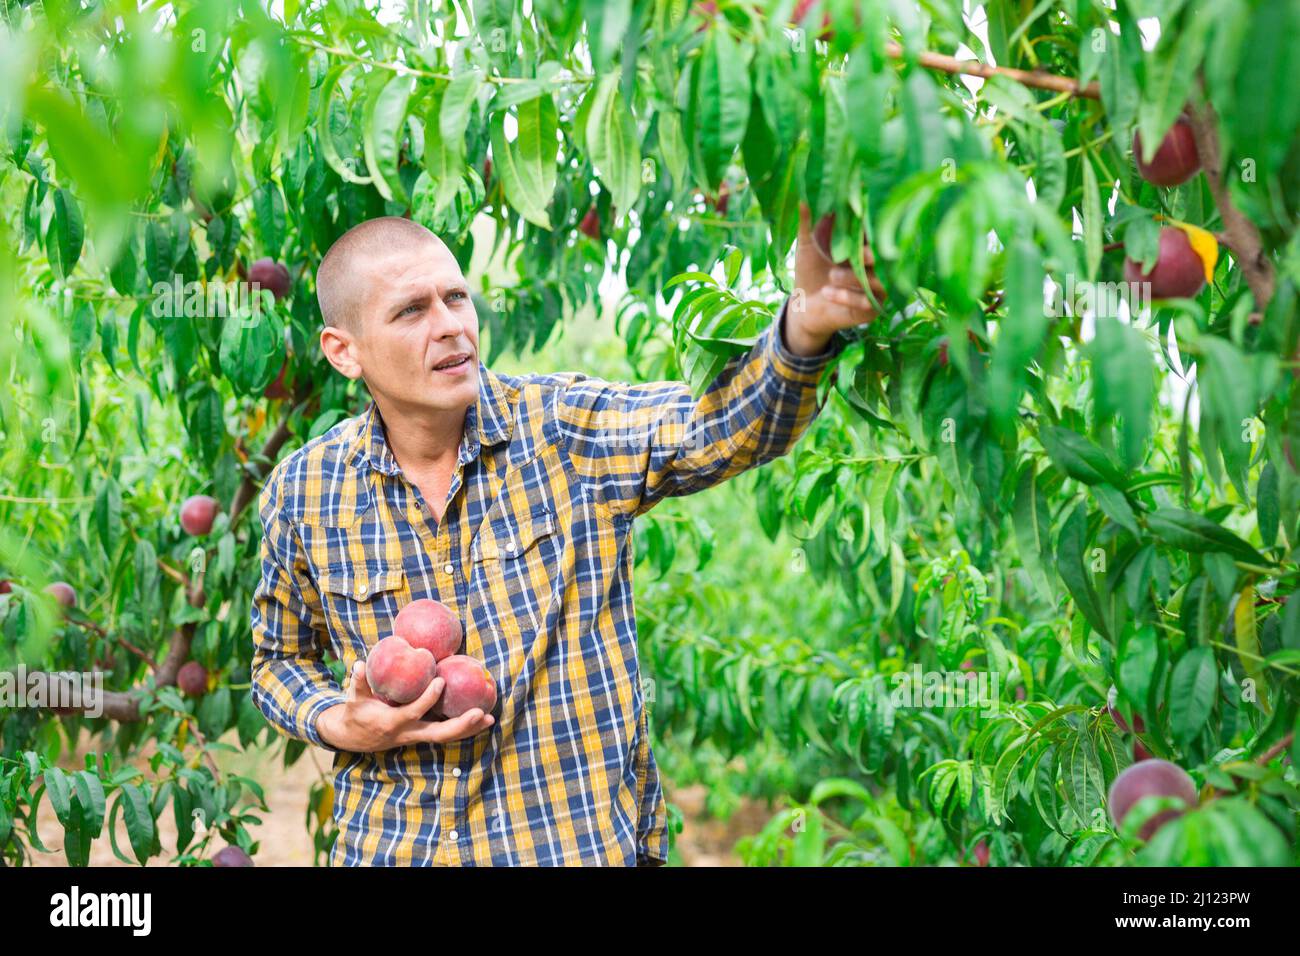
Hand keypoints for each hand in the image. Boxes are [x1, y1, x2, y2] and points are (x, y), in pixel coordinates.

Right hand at [316, 659, 494, 751]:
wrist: (353, 738)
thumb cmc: (356, 714)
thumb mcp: (353, 700)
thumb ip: (358, 683)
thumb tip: (359, 664)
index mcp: (393, 723)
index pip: (413, 712)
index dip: (427, 699)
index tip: (441, 681)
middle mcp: (408, 734)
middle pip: (438, 734)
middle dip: (460, 725)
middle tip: (481, 713)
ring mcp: (416, 737)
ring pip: (446, 737)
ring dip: (469, 730)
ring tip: (490, 718)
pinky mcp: (421, 736)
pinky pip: (445, 734)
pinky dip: (463, 729)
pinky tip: (481, 721)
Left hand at [786, 204, 886, 356]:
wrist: (803, 306)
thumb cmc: (810, 272)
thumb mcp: (807, 246)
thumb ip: (808, 224)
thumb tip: (804, 198)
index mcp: (864, 246)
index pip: (877, 233)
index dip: (872, 227)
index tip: (861, 220)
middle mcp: (876, 266)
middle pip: (886, 257)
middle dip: (871, 254)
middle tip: (858, 253)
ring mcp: (877, 288)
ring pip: (879, 281)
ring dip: (854, 278)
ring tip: (831, 276)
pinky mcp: (871, 309)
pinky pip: (867, 302)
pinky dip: (846, 297)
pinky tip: (828, 292)